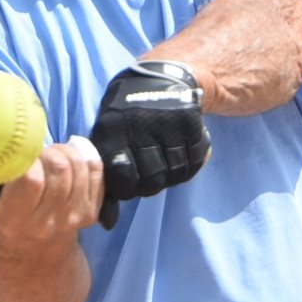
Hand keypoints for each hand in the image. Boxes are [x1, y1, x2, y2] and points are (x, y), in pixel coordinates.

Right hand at [0, 135, 103, 255]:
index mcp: (15, 223)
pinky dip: (86, 157)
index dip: (28, 158)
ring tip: (51, 154)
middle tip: (37, 152)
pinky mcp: (89, 214)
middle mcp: (46, 223)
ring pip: (79, 167)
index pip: (31, 180)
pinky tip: (72, 154)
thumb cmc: (1, 236)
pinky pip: (96, 173)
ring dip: (65, 151)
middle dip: (48, 150)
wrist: (32, 269)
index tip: (20, 155)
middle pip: (59, 168)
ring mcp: (72, 219)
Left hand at [88, 61, 210, 225]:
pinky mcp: (190, 121)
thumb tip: (107, 224)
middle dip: (152, 182)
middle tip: (151, 167)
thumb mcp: (110, 139)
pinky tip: (183, 149)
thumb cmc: (128, 117)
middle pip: (152, 181)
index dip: (128, 187)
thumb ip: (107, 179)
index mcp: (112, 130)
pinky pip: (194, 161)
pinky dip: (191, 162)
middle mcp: (139, 125)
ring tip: (166, 156)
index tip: (131, 179)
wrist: (163, 76)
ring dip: (172, 173)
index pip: (122, 180)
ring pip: (175, 173)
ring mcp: (166, 122)